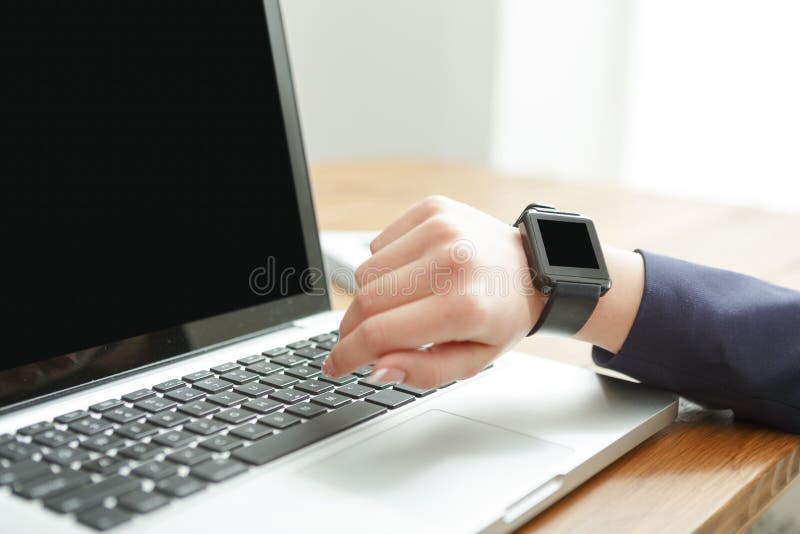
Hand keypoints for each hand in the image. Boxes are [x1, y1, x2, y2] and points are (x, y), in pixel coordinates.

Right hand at [323, 196, 544, 387]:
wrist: (531, 267)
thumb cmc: (500, 316)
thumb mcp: (473, 360)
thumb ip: (424, 372)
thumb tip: (377, 368)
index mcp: (463, 306)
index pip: (380, 332)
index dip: (347, 353)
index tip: (333, 365)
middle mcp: (450, 261)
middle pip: (365, 301)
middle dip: (352, 328)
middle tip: (356, 342)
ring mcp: (440, 228)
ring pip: (366, 272)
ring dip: (371, 296)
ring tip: (403, 304)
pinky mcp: (432, 209)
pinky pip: (379, 244)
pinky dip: (386, 265)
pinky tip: (413, 273)